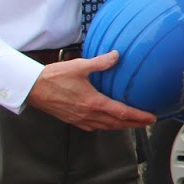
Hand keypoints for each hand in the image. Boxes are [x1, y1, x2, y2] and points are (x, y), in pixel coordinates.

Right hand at [25, 51, 155, 130]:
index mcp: (93, 103)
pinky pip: (95, 127)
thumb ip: (100, 62)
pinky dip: (107, 126)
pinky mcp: (73, 120)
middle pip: (117, 124)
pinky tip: (109, 122)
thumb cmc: (54, 77)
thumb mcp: (80, 66)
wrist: (32, 88)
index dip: (139, 117)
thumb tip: (117, 55)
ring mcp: (80, 119)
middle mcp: (89, 115)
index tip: (151, 118)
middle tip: (147, 123)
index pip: (122, 113)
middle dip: (134, 124)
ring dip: (121, 126)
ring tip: (133, 123)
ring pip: (106, 127)